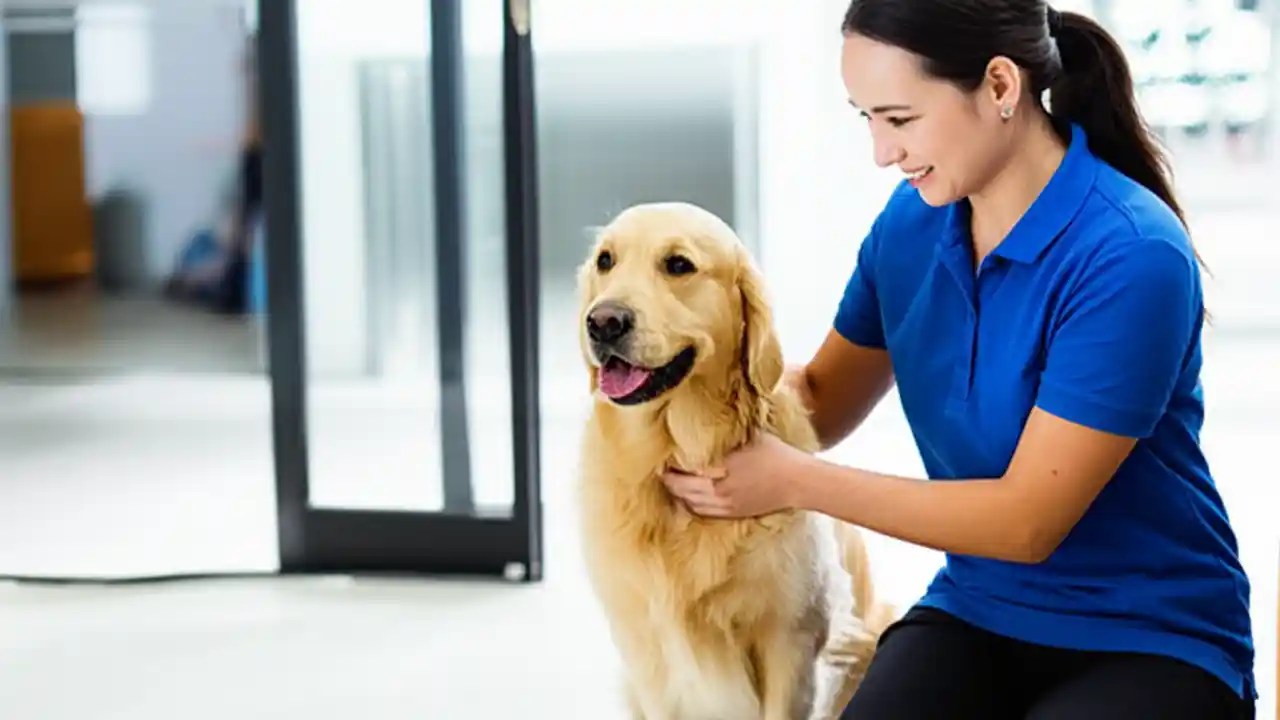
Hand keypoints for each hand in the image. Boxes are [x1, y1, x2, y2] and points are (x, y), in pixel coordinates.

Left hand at [662, 432, 809, 517]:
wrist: (798, 482)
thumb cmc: (776, 455)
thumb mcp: (749, 436)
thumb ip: (726, 436)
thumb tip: (709, 426)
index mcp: (721, 469)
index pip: (684, 470)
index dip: (671, 465)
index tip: (664, 457)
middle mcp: (719, 490)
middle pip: (682, 489)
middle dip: (670, 481)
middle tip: (664, 471)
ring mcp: (726, 505)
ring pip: (691, 503)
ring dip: (679, 494)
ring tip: (674, 483)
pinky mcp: (734, 513)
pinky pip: (704, 512)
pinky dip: (692, 505)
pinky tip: (691, 498)